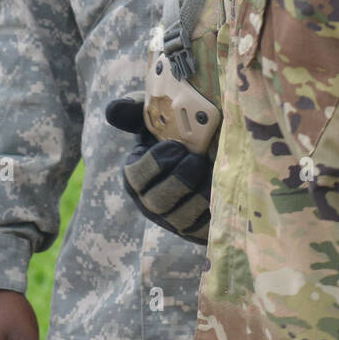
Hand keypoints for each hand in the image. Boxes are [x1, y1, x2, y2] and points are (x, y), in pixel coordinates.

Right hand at [106, 96, 212, 242]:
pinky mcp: (195, 229)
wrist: (210, 155)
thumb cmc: (176, 136)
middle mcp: (151, 202)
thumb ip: (135, 113)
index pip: (136, 177)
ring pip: (181, 218)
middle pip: (157, 202)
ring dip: (197, 195)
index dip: (155, 164)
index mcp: (137, 175)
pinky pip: (202, 228)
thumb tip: (114, 110)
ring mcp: (173, 219)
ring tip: (212, 171)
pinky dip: (214, 210)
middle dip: (178, 180)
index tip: (176, 146)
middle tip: (196, 159)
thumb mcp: (155, 120)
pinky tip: (225, 188)